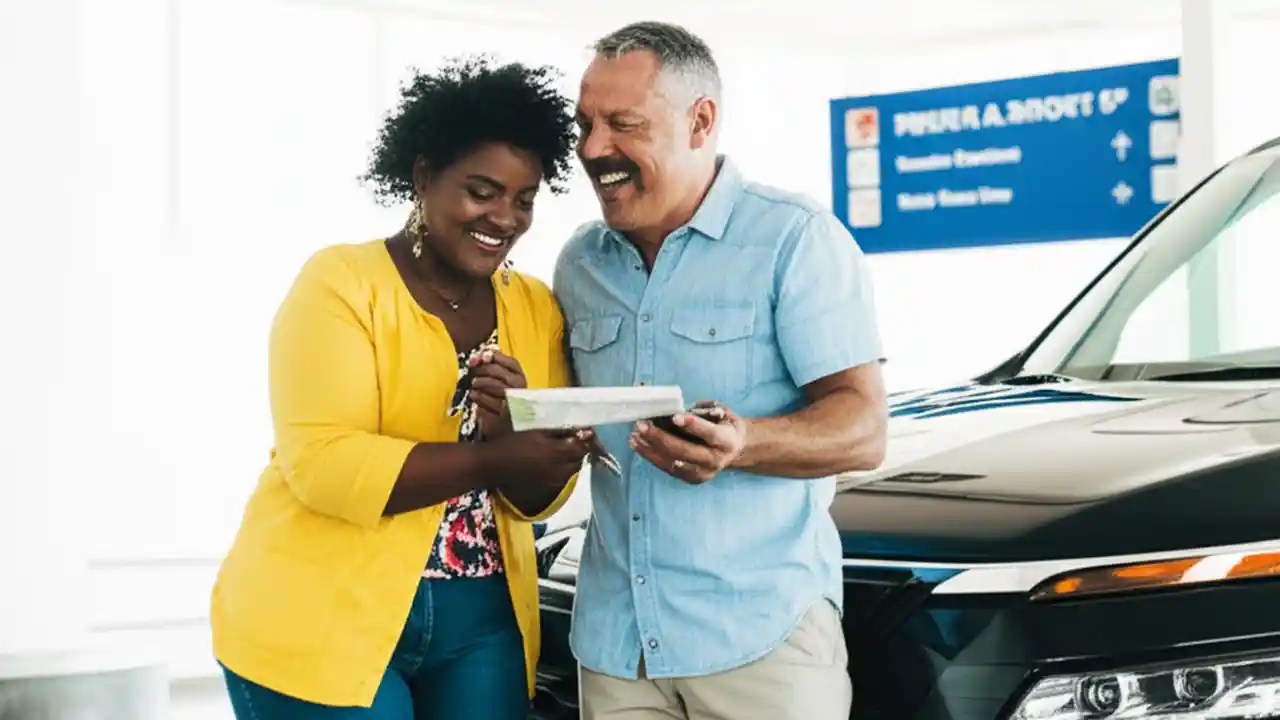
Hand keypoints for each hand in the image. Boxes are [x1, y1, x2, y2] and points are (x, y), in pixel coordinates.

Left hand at [468, 347, 525, 438]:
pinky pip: (491, 401)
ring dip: (480, 382)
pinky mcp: (505, 413)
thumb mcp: (496, 376)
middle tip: (472, 371)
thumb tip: (481, 354)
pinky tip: (473, 394)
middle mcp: (519, 386)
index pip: (510, 361)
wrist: (500, 422)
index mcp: (519, 374)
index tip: (481, 358)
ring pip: (495, 385)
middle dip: (482, 369)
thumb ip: (490, 362)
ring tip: (473, 383)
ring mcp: (514, 400)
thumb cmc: (496, 394)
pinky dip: (479, 396)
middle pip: (498, 372)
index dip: (494, 356)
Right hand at [489, 427, 593, 488]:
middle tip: (571, 439)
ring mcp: (553, 481)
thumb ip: (559, 431)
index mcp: (556, 453)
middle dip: (578, 449)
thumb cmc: (511, 441)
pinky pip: (562, 477)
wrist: (492, 465)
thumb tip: (581, 430)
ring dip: (571, 459)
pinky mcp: (547, 487)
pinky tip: (552, 461)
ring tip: (561, 449)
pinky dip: (562, 469)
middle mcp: (559, 470)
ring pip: (572, 469)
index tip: (581, 430)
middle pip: (579, 459)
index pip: (582, 447)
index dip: (583, 438)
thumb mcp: (535, 430)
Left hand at [630, 401, 748, 483]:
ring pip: (673, 463)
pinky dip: (652, 457)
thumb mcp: (722, 412)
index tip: (675, 416)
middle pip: (685, 451)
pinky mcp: (691, 479)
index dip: (693, 425)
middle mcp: (715, 460)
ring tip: (634, 436)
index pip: (710, 434)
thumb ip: (703, 411)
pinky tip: (639, 445)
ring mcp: (702, 473)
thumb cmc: (724, 425)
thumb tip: (677, 408)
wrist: (735, 449)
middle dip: (661, 438)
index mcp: (727, 441)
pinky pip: (668, 469)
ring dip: (650, 450)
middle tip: (642, 425)